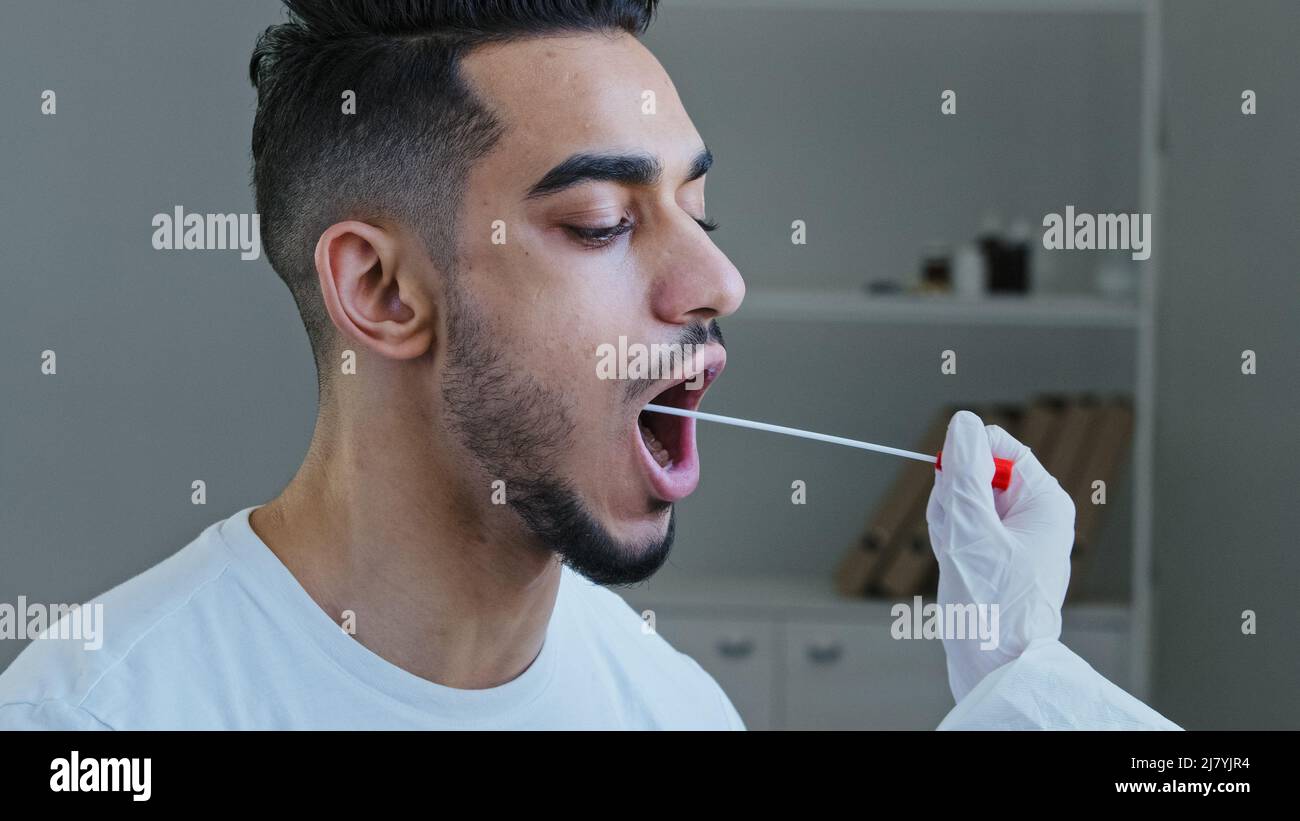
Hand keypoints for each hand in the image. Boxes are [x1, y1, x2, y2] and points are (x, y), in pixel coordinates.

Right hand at [926, 410, 1074, 702]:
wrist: (996, 668)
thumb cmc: (994, 607)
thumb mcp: (971, 529)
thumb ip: (964, 471)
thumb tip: (963, 423)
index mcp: (1045, 502)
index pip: (1001, 447)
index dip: (966, 457)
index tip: (948, 481)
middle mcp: (1034, 517)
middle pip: (977, 474)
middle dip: (953, 499)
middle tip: (956, 534)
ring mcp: (1014, 539)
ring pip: (964, 503)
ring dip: (947, 523)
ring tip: (956, 557)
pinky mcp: (995, 558)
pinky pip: (963, 530)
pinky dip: (949, 542)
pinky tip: (953, 566)